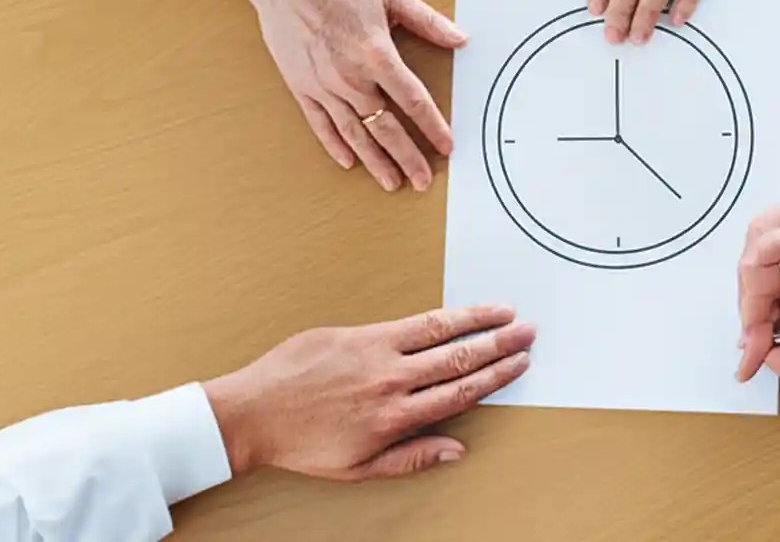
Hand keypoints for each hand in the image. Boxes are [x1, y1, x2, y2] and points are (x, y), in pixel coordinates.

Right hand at [171, 0, 465, 191]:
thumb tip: (460, 38)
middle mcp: (351, 78)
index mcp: (377, 55)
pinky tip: (350, 162)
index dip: (432, 127)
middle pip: (386, 128)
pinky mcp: (302, 88)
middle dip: (407, 158)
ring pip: (355, 134)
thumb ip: (427, 20)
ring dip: (376, 161)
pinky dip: (336, 145)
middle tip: (423, 181)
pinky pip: (321, 124)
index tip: (446, 147)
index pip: (413, 101)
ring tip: (392, 183)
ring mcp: (324, 87)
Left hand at [203, 305, 534, 480]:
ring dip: (476, 322)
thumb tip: (456, 450)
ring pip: (438, 333)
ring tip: (504, 313)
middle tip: (527, 332)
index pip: (459, 393)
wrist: (251, 413)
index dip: (495, 376)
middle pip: (458, 359)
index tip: (518, 364)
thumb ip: (412, 457)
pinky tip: (457, 312)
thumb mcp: (359, 467)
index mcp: (394, 418)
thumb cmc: (302, 443)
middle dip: (498, 345)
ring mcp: (373, 353)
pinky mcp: (355, 333)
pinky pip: (407, 321)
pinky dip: (439, 316)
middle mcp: (390, 383)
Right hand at [736, 180, 779, 380]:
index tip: (750, 358)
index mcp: (767, 236)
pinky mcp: (771, 246)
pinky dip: (768, 305)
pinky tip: (773, 322)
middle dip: (752, 329)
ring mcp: (762, 240)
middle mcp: (757, 237)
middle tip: (752, 361)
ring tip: (760, 348)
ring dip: (758, 319)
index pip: (753, 291)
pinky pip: (764, 282)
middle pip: (749, 293)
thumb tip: (758, 283)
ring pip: (755, 290)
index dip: (752, 329)